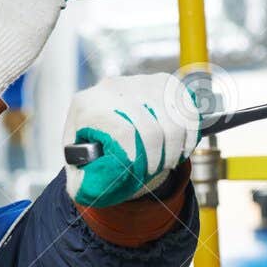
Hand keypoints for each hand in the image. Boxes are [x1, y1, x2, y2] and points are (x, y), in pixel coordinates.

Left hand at [63, 72, 201, 208]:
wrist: (101, 116)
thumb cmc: (90, 147)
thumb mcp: (77, 165)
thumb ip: (82, 180)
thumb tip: (93, 185)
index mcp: (88, 106)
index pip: (124, 133)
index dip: (139, 159)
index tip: (141, 173)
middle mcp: (113, 88)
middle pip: (151, 128)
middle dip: (158, 158)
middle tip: (154, 171)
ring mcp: (139, 82)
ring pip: (173, 119)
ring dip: (175, 148)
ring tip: (167, 161)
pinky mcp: (162, 81)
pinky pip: (186, 109)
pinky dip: (189, 133)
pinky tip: (180, 147)